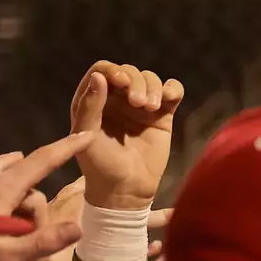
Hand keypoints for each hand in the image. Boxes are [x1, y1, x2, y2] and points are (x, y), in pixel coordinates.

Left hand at [0, 134, 96, 260]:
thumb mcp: (7, 257)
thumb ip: (44, 241)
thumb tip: (77, 227)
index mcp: (1, 187)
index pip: (43, 160)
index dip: (68, 148)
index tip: (88, 135)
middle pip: (29, 178)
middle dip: (36, 206)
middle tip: (27, 242)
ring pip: (9, 178)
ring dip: (18, 201)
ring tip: (9, 236)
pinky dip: (1, 198)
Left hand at [71, 62, 182, 209]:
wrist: (127, 190)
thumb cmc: (100, 166)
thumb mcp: (87, 136)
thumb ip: (89, 106)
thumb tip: (99, 77)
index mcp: (94, 100)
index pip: (103, 70)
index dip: (113, 70)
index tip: (121, 83)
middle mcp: (117, 99)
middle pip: (129, 72)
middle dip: (136, 82)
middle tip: (139, 104)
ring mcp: (141, 106)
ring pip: (150, 78)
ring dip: (154, 87)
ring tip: (151, 108)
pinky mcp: (163, 115)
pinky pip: (172, 91)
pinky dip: (173, 88)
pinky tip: (170, 99)